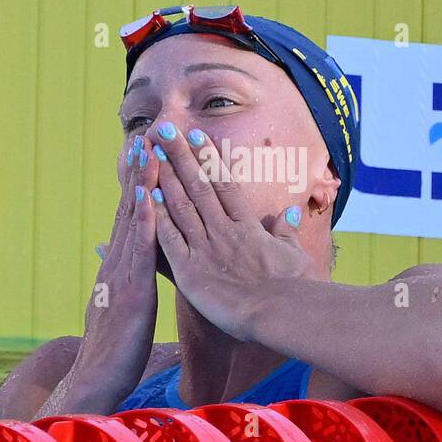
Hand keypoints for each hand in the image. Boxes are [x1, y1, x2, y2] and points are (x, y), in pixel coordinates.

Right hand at [59, 135, 163, 410]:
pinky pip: (140, 251)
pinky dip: (143, 222)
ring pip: (134, 223)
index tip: (145, 159)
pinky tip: (148, 199)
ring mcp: (124, 275)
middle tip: (146, 140)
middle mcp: (119, 265)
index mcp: (121, 270)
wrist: (97, 380)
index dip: (137, 190)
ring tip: (148, 155)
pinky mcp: (132, 290)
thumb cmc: (116, 351)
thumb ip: (126, 289)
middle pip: (130, 213)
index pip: (131, 222)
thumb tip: (129, 279)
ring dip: (140, 187)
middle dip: (138, 176)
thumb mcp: (124, 312)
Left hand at [150, 123, 317, 340]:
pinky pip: (169, 239)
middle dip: (180, 156)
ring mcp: (206, 248)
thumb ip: (287, 232)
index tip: (196, 135)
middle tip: (164, 129)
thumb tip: (289, 212)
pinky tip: (145, 196)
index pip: (224, 184)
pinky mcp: (191, 271)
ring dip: (164, 177)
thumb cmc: (295, 289)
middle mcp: (224, 230)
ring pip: (181, 205)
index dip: (208, 158)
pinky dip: (157, 216)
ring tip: (150, 152)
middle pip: (199, 185)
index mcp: (248, 226)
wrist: (281, 313)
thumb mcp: (295, 255)